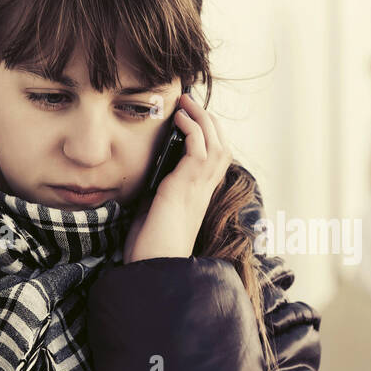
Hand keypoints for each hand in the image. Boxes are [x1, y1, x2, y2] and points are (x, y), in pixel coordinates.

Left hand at [124, 92, 232, 262]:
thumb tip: (148, 173)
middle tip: (189, 102)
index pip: (215, 160)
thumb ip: (157, 192)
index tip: (190, 117)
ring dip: (202, 118)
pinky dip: (192, 128)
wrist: (154, 268)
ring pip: (215, 142)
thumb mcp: (154, 212)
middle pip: (222, 146)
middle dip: (208, 121)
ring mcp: (198, 188)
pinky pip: (199, 148)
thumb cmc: (151, 248)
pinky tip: (179, 118)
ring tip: (186, 102)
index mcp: (199, 196)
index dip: (209, 136)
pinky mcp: (186, 186)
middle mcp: (204, 190)